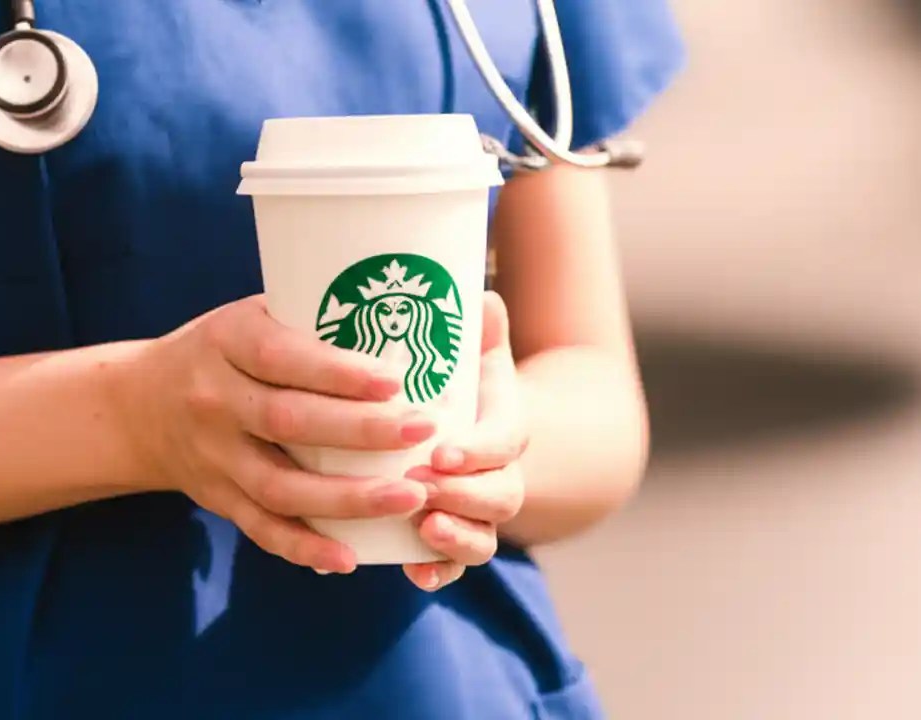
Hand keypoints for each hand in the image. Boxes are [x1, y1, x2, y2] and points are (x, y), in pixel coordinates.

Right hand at [109, 295, 433, 573]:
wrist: (140, 406)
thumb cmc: (224, 352)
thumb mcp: (249, 317)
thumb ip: (309, 321)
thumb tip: (409, 319)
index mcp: (226, 341)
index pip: (280, 355)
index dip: (336, 371)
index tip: (395, 381)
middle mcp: (214, 400)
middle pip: (288, 421)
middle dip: (360, 430)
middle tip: (422, 432)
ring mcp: (214, 456)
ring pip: (280, 485)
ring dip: (348, 498)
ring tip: (408, 497)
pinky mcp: (217, 498)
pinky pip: (261, 528)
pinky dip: (304, 547)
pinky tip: (349, 558)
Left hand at [403, 292, 527, 590]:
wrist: (474, 431)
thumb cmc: (465, 384)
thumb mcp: (476, 354)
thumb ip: (481, 330)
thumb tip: (484, 294)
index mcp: (507, 430)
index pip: (504, 443)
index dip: (477, 452)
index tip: (441, 452)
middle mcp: (501, 476)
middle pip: (498, 496)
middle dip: (462, 495)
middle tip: (421, 485)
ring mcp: (478, 514)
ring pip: (482, 537)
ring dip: (455, 538)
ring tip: (423, 529)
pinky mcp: (453, 538)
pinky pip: (453, 567)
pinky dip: (437, 573)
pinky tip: (413, 575)